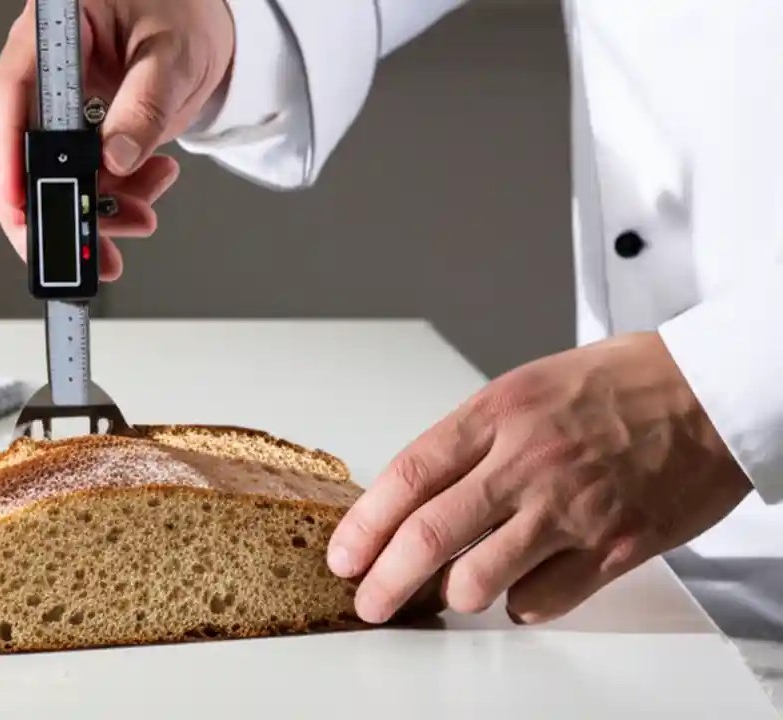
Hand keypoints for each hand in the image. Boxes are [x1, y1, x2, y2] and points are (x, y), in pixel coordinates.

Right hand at [0, 0, 233, 279]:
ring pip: (49, 174)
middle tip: (76, 248)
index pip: (11, 94)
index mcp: (53, 29)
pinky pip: (81, 178)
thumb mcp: (174, 56)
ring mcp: (59, 104)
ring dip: (89, 211)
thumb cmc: (183, 13)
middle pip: (17, 146)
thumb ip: (145, 105)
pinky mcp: (79, 133)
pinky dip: (109, 201)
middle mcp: (44, 69)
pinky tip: (142, 200)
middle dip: (47, 205)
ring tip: (137, 220)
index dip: (8, 153)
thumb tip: (116, 157)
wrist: (205, 24)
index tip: (19, 202)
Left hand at [328, 332, 752, 623]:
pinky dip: (521, 603)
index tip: (345, 554)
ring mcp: (570, 508)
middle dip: (385, 581)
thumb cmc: (619, 384)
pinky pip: (542, 599)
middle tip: (370, 602)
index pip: (409, 476)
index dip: (365, 524)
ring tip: (452, 592)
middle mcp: (526, 462)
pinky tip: (521, 588)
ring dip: (453, 595)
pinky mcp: (613, 546)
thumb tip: (419, 493)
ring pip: (478, 578)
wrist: (710, 391)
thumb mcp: (526, 388)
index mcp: (498, 413)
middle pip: (430, 536)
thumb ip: (473, 439)